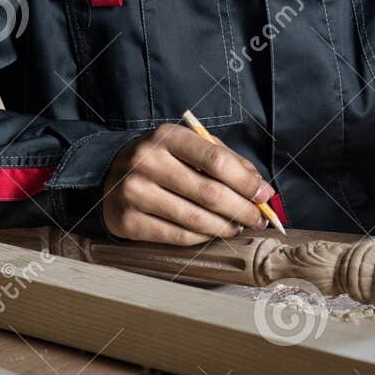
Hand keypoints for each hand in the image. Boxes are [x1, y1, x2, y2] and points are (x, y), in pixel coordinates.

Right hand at [102, 124, 274, 244]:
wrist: (109, 175)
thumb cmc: (161, 160)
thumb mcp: (188, 147)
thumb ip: (224, 160)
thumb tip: (259, 187)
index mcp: (166, 136)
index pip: (215, 160)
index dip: (245, 181)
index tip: (264, 195)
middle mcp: (147, 161)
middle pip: (209, 192)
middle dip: (242, 209)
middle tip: (258, 218)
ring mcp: (134, 193)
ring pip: (195, 219)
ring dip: (225, 227)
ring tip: (238, 226)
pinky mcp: (128, 221)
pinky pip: (178, 236)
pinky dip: (202, 238)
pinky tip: (212, 233)